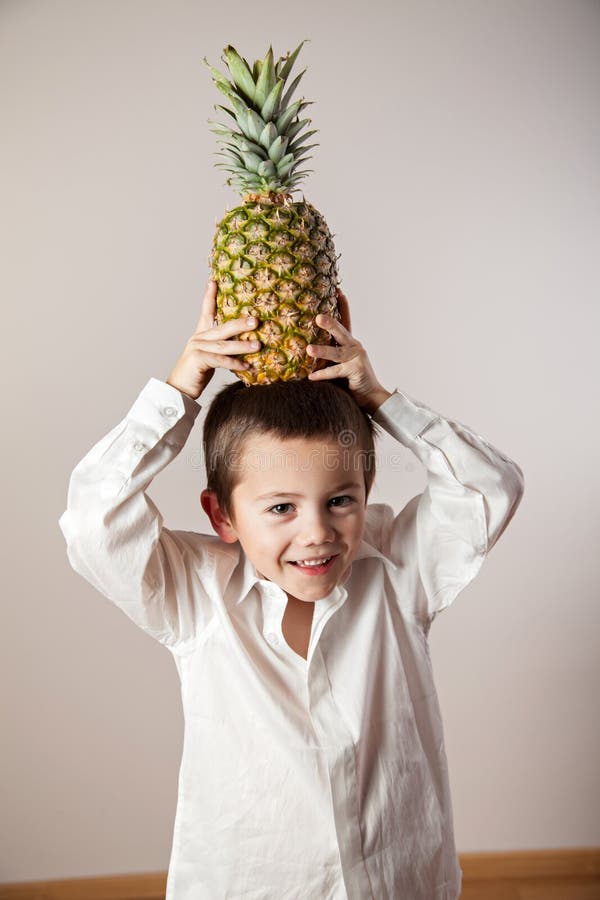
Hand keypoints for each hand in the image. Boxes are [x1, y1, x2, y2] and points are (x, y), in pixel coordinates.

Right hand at [166, 280, 258, 399]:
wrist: (179, 390)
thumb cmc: (197, 373)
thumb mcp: (211, 357)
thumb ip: (223, 348)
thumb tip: (246, 345)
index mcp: (200, 334)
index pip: (206, 311)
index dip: (210, 295)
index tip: (214, 281)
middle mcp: (198, 338)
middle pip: (222, 326)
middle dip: (240, 323)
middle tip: (256, 320)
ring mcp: (197, 348)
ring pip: (224, 345)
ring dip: (242, 345)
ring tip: (258, 345)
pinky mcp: (198, 360)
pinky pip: (220, 360)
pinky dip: (235, 364)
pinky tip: (247, 367)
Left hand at [307, 287, 391, 413]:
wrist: (370, 397)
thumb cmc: (350, 381)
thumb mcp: (337, 364)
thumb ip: (326, 356)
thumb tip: (303, 347)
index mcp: (350, 342)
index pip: (345, 320)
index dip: (342, 304)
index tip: (337, 289)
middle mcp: (354, 346)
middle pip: (341, 330)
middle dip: (329, 322)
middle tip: (317, 316)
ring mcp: (356, 357)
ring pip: (336, 352)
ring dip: (322, 351)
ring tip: (308, 349)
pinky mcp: (356, 370)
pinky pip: (336, 372)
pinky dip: (323, 374)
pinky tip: (311, 377)